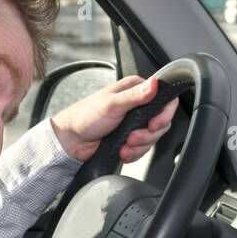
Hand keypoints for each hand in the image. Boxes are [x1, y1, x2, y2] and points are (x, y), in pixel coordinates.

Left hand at [50, 75, 180, 162]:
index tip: (153, 125)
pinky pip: (143, 149)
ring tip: (124, 146)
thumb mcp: (112, 104)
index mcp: (135, 89)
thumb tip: (155, 83)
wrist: (71, 140)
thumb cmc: (85, 117)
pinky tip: (122, 151)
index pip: (165, 99)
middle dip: (148, 135)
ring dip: (139, 146)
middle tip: (132, 138)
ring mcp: (134, 123)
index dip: (164, 115)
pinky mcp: (130, 138)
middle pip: (161, 122)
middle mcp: (137, 105)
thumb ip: (136, 95)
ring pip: (152, 138)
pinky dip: (134, 153)